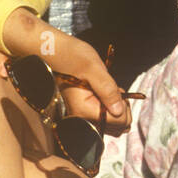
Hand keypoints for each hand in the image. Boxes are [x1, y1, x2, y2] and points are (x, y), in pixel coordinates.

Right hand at [1, 7, 132, 132]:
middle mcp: (80, 118)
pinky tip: (103, 91)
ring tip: (108, 89)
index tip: (118, 90)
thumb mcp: (94, 69)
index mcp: (83, 111)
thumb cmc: (71, 56)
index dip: (125, 106)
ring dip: (115, 107)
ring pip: (110, 123)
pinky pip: (102, 116)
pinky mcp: (82, 111)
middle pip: (115, 127)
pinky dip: (108, 106)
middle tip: (114, 89)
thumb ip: (108, 90)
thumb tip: (120, 110)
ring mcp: (80, 116)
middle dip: (122, 109)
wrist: (53, 51)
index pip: (118, 122)